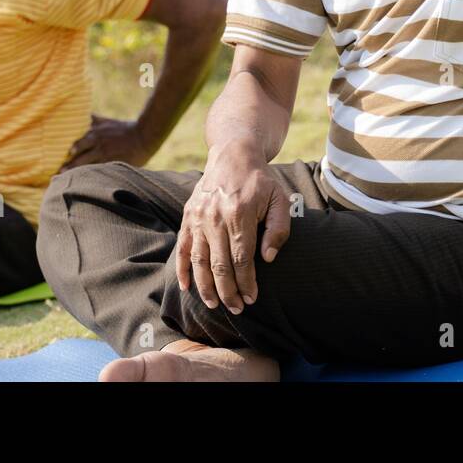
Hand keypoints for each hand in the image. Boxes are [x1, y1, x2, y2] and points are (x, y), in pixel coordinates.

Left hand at [59, 115, 150, 171]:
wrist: (144, 136)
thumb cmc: (123, 129)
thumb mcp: (106, 121)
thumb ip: (92, 119)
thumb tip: (78, 114)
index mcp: (94, 133)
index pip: (75, 142)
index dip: (65, 150)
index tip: (52, 155)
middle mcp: (98, 143)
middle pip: (78, 155)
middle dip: (67, 164)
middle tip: (55, 171)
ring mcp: (105, 154)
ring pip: (86, 164)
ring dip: (74, 171)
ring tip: (63, 179)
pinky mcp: (112, 163)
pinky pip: (99, 170)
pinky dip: (90, 176)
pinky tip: (82, 183)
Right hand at [175, 147, 290, 315]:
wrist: (233, 154)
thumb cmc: (261, 181)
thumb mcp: (280, 199)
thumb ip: (279, 229)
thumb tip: (268, 259)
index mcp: (240, 213)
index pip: (242, 257)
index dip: (247, 282)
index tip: (252, 298)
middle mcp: (215, 217)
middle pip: (220, 264)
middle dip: (228, 291)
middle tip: (237, 309)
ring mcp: (198, 217)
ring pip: (199, 260)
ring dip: (206, 286)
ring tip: (214, 305)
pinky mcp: (188, 217)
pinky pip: (182, 248)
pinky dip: (182, 269)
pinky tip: (187, 287)